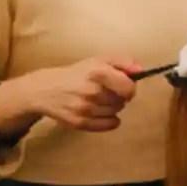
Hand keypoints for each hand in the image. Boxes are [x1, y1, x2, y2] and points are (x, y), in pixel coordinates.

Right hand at [0, 55, 141, 133]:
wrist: (46, 90)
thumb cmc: (76, 73)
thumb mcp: (98, 60)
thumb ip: (122, 62)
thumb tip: (140, 70)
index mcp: (97, 72)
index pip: (128, 88)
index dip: (130, 87)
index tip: (124, 86)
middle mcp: (92, 91)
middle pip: (122, 101)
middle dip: (118, 96)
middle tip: (106, 91)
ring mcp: (85, 109)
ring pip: (116, 112)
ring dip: (112, 107)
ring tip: (99, 100)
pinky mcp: (80, 123)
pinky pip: (109, 125)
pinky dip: (110, 120)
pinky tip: (100, 112)